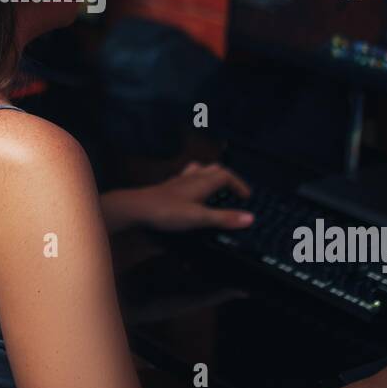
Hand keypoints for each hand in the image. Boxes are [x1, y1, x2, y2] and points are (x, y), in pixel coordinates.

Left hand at [103, 162, 254, 232]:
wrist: (136, 208)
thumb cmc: (166, 211)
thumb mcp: (199, 218)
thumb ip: (223, 218)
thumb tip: (250, 217)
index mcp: (202, 182)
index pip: (226, 175)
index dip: (239, 184)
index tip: (247, 197)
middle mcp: (191, 178)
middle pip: (214, 169)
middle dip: (227, 178)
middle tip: (234, 192)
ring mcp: (178, 182)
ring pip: (199, 171)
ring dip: (210, 176)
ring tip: (215, 188)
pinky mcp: (167, 188)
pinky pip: (185, 178)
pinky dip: (194, 182)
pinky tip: (191, 193)